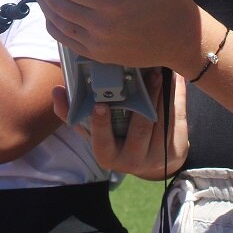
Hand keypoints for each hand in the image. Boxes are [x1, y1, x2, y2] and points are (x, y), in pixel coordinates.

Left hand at [28, 0, 201, 72]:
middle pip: (56, 3)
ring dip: (42, 2)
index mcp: (113, 3)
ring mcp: (97, 43)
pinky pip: (65, 39)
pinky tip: (48, 10)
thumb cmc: (173, 1)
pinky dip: (52, 23)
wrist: (182, 42)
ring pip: (57, 22)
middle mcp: (101, 25)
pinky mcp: (97, 54)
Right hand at [52, 68, 188, 179]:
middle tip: (146, 75)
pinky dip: (175, 96)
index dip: (100, 124)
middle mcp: (132, 159)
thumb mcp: (92, 131)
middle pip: (139, 129)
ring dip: (161, 95)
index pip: (101, 142)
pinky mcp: (175, 145)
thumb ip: (72, 113)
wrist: (151, 161)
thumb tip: (57, 90)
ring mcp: (156, 154)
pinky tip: (173, 77)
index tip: (99, 104)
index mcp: (107, 155)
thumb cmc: (114, 139)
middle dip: (144, 101)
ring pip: (160, 122)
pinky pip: (176, 118)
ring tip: (159, 71)